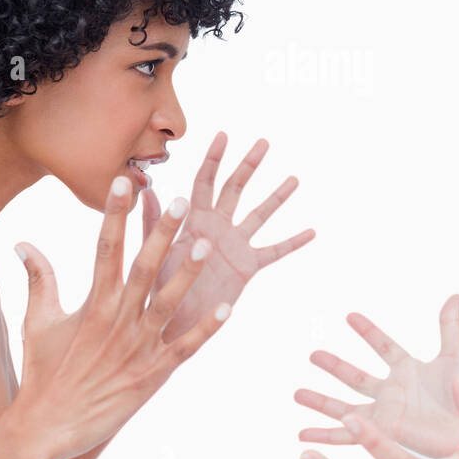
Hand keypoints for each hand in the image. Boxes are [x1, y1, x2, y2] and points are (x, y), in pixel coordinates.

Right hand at [11, 173, 231, 458]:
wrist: (48, 426)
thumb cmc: (43, 372)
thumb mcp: (37, 321)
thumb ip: (39, 278)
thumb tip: (22, 242)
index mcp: (93, 303)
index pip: (105, 247)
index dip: (116, 212)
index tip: (124, 181)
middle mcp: (117, 320)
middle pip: (143, 267)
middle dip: (162, 233)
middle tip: (181, 201)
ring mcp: (137, 347)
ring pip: (168, 302)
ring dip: (188, 273)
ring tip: (207, 243)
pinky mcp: (153, 374)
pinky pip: (185, 347)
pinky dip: (205, 328)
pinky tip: (227, 308)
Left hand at [147, 131, 314, 341]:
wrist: (171, 322)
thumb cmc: (156, 287)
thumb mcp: (154, 252)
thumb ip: (154, 223)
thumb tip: (147, 191)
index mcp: (193, 219)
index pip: (205, 182)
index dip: (214, 159)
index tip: (224, 136)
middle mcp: (217, 226)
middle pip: (236, 189)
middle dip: (248, 165)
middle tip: (263, 143)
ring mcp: (235, 245)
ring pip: (259, 214)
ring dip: (276, 197)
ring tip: (294, 179)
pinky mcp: (247, 266)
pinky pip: (274, 251)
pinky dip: (292, 242)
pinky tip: (311, 232)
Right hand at [295, 295, 458, 457]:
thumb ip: (451, 326)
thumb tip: (455, 294)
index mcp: (409, 369)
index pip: (383, 346)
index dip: (367, 331)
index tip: (349, 315)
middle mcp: (392, 391)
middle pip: (355, 375)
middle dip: (334, 365)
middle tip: (312, 355)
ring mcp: (384, 414)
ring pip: (344, 405)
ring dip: (321, 401)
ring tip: (297, 394)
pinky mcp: (381, 434)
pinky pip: (346, 435)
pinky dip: (324, 435)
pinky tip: (303, 434)